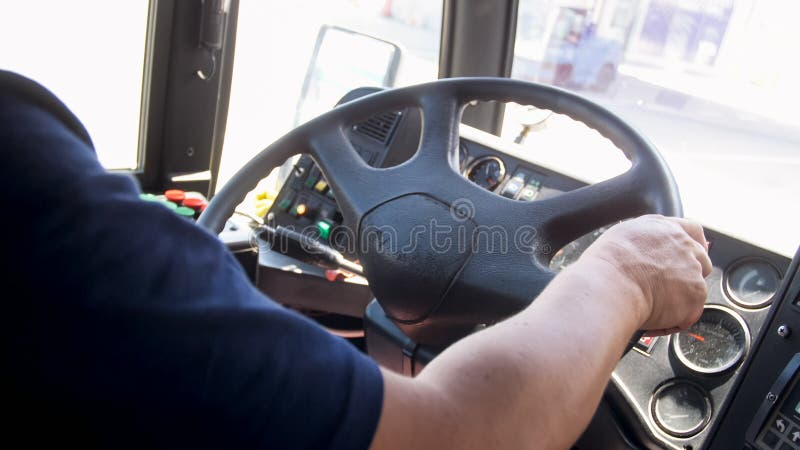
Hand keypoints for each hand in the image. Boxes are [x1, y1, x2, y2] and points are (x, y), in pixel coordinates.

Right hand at [580, 215, 711, 333]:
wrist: (610, 285)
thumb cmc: (606, 264)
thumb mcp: (620, 237)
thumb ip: (641, 241)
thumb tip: (639, 252)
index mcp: (665, 229)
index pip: (692, 230)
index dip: (693, 243)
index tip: (690, 252)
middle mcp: (683, 246)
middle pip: (700, 260)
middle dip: (687, 275)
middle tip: (665, 289)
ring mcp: (693, 271)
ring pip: (694, 289)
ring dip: (677, 300)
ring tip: (649, 308)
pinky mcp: (695, 295)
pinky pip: (688, 314)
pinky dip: (672, 322)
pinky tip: (650, 320)